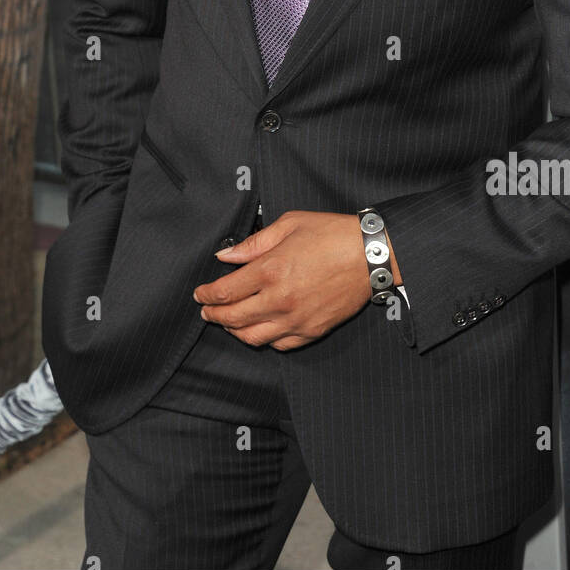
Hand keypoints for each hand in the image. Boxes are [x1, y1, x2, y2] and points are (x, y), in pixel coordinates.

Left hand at [192, 210, 372, 350]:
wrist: (370, 254)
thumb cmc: (331, 234)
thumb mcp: (289, 224)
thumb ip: (253, 243)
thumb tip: (226, 256)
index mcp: (270, 270)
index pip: (226, 291)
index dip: (207, 295)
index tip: (199, 294)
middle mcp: (279, 299)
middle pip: (233, 318)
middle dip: (213, 315)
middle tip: (206, 310)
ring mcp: (296, 319)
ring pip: (253, 337)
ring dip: (234, 331)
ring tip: (227, 322)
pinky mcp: (312, 330)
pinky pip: (279, 345)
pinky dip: (263, 339)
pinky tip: (259, 329)